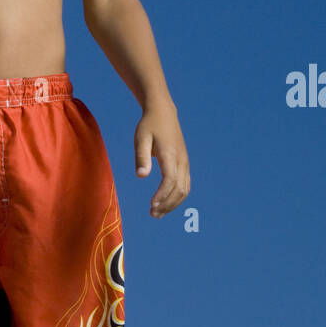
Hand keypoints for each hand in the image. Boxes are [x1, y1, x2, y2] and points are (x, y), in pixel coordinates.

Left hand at [134, 101, 189, 216]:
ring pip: (184, 189)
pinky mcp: (184, 164)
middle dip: (167, 204)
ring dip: (172, 204)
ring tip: (157, 213)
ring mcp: (185, 162)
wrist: (163, 113)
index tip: (151, 205)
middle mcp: (181, 160)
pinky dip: (177, 197)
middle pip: (179, 189)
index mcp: (170, 154)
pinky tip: (165, 204)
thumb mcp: (141, 138)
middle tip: (152, 214)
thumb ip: (141, 157)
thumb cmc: (149, 125)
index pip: (170, 180)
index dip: (162, 195)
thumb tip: (141, 176)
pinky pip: (184, 185)